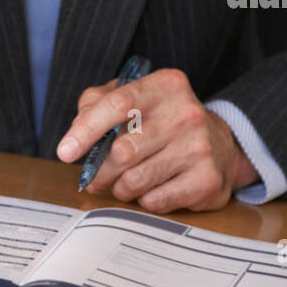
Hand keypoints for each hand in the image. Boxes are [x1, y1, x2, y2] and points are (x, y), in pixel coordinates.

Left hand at [56, 68, 259, 212]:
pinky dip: (143, 200)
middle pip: (123, 150)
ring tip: (123, 183)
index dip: (86, 130)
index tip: (65, 151)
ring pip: (136, 180)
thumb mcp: (134, 97)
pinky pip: (156, 201)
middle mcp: (186, 113)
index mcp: (166, 85)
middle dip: (99, 170)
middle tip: (93, 178)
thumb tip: (76, 128)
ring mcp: (200, 147)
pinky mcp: (208, 180)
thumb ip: (98, 103)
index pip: (118, 104)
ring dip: (120, 187)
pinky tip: (150, 189)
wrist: (221, 145)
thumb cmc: (163, 120)